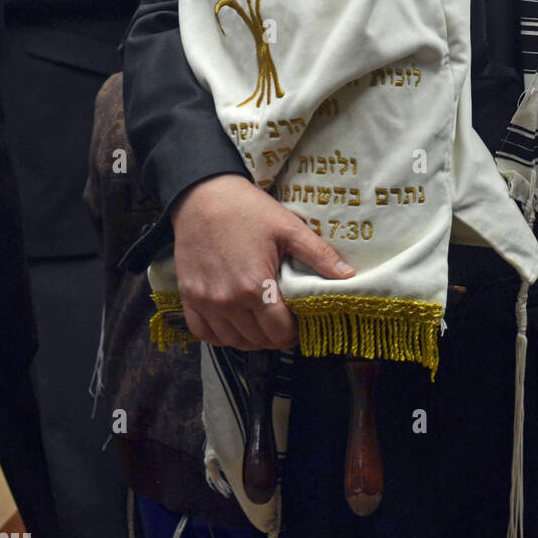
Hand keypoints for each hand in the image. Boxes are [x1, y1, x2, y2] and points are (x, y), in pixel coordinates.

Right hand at [171, 172, 354, 350]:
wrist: (203, 195)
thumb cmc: (247, 210)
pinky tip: (234, 324)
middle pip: (258, 341)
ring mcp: (205, 302)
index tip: (298, 321)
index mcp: (255, 287)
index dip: (294, 332)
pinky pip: (204, 334)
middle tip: (283, 321)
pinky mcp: (188, 297)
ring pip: (233, 341)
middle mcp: (228, 301)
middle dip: (275, 336)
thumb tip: (348, 276)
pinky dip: (221, 336)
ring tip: (262, 322)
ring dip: (251, 338)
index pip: (280, 333)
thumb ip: (319, 255)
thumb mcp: (288, 227)